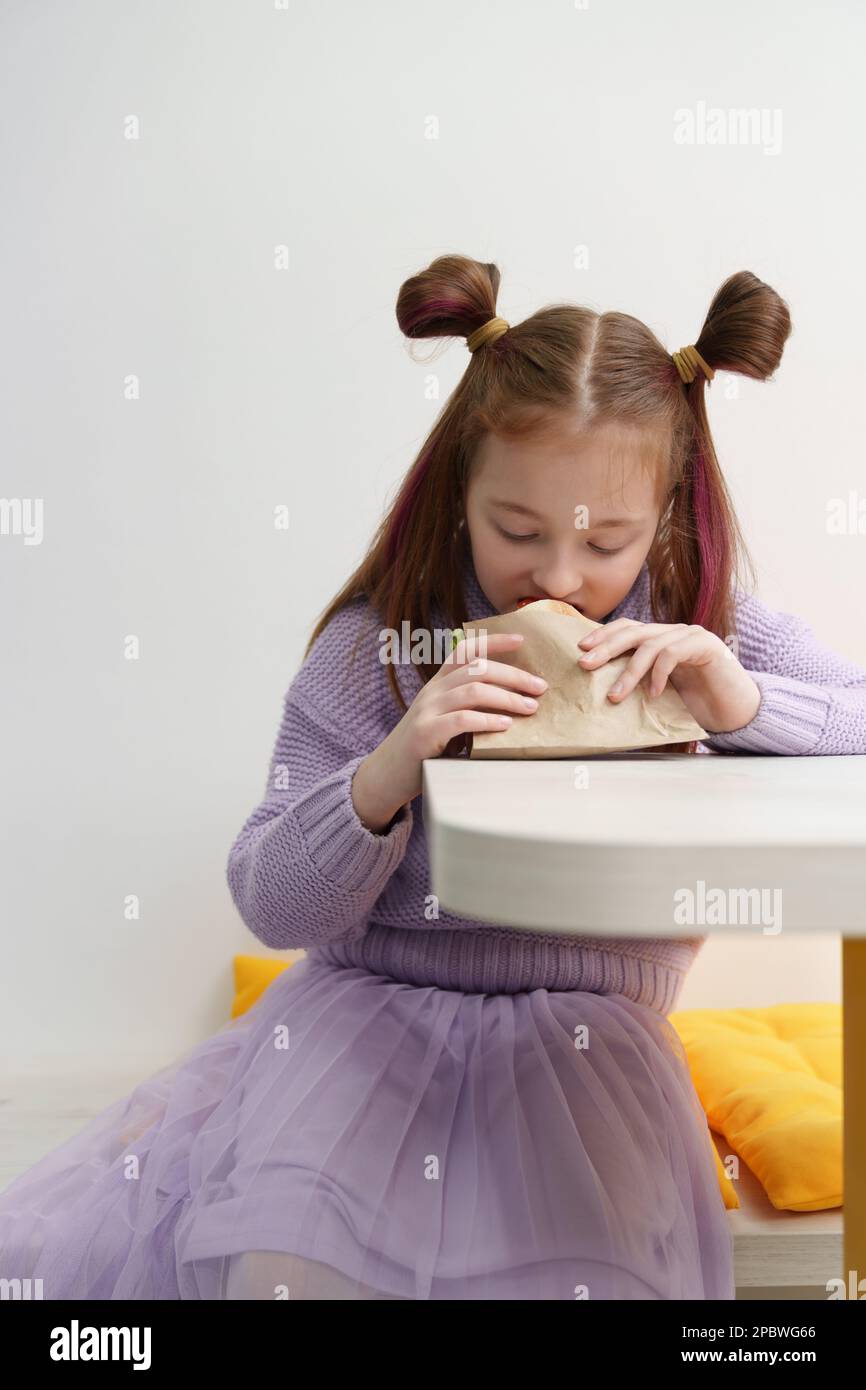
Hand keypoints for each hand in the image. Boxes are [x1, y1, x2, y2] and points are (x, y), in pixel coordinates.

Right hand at [370, 633, 548, 807]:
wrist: (387, 774)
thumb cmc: (425, 749)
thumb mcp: (446, 720)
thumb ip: (469, 708)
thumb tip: (513, 704)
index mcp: (438, 684)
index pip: (465, 651)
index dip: (493, 641)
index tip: (521, 639)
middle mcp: (432, 691)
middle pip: (477, 669)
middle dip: (514, 675)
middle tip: (540, 687)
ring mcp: (427, 710)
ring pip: (473, 691)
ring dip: (507, 698)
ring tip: (530, 707)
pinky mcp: (425, 733)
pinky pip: (461, 720)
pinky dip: (487, 720)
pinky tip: (505, 726)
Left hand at [576, 620, 760, 733]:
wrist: (737, 711)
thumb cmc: (696, 704)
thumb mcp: (659, 692)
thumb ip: (637, 683)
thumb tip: (600, 693)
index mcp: (661, 639)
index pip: (627, 627)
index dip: (603, 634)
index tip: (580, 649)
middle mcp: (674, 633)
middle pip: (633, 631)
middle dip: (606, 647)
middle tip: (585, 665)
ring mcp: (691, 636)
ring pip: (650, 644)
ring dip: (629, 671)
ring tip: (615, 696)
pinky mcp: (707, 646)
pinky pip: (673, 653)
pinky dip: (658, 673)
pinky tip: (653, 694)